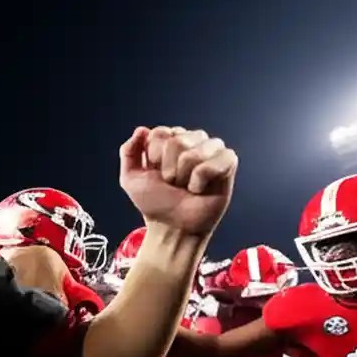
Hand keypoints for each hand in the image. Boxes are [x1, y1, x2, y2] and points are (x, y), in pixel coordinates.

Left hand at [119, 126, 237, 235]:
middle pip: (177, 141)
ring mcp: (211, 149)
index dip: (154, 157)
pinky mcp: (228, 162)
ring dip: (185, 176)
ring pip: (195, 152)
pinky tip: (200, 188)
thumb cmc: (155, 203)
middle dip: (170, 169)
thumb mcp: (130, 179)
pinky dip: (203, 179)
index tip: (156, 174)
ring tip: (187, 186)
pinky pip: (217, 160)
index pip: (160, 133)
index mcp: (170, 139)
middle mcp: (191, 139)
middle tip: (173, 184)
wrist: (172, 227)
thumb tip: (141, 130)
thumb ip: (128, 151)